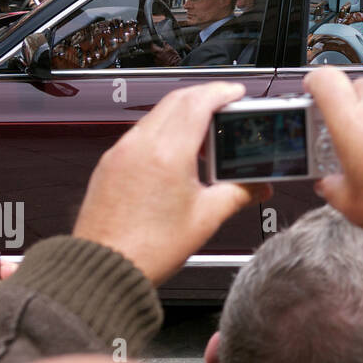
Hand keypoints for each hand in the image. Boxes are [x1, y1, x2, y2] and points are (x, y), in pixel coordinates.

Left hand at [72, 82, 270, 284]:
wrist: (103, 270)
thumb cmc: (146, 249)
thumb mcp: (205, 218)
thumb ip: (239, 194)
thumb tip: (259, 186)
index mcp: (168, 153)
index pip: (198, 102)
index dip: (222, 92)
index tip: (237, 93)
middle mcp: (140, 145)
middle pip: (176, 100)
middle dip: (204, 96)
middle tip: (226, 105)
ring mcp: (121, 152)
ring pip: (157, 114)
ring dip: (183, 112)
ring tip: (205, 133)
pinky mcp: (110, 163)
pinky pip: (140, 132)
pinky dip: (163, 129)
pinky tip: (177, 152)